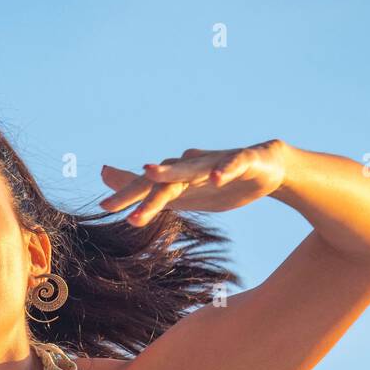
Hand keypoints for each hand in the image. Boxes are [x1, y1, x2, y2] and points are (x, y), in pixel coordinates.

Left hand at [99, 139, 288, 225]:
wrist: (266, 168)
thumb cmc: (218, 182)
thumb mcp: (181, 193)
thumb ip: (146, 190)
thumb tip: (106, 177)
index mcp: (179, 178)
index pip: (148, 188)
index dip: (126, 196)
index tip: (102, 208)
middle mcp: (191, 167)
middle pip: (161, 181)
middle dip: (137, 191)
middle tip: (112, 205)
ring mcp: (216, 162)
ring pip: (190, 169)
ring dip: (170, 172)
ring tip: (150, 172)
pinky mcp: (243, 160)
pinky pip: (232, 165)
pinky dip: (225, 170)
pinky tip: (217, 178)